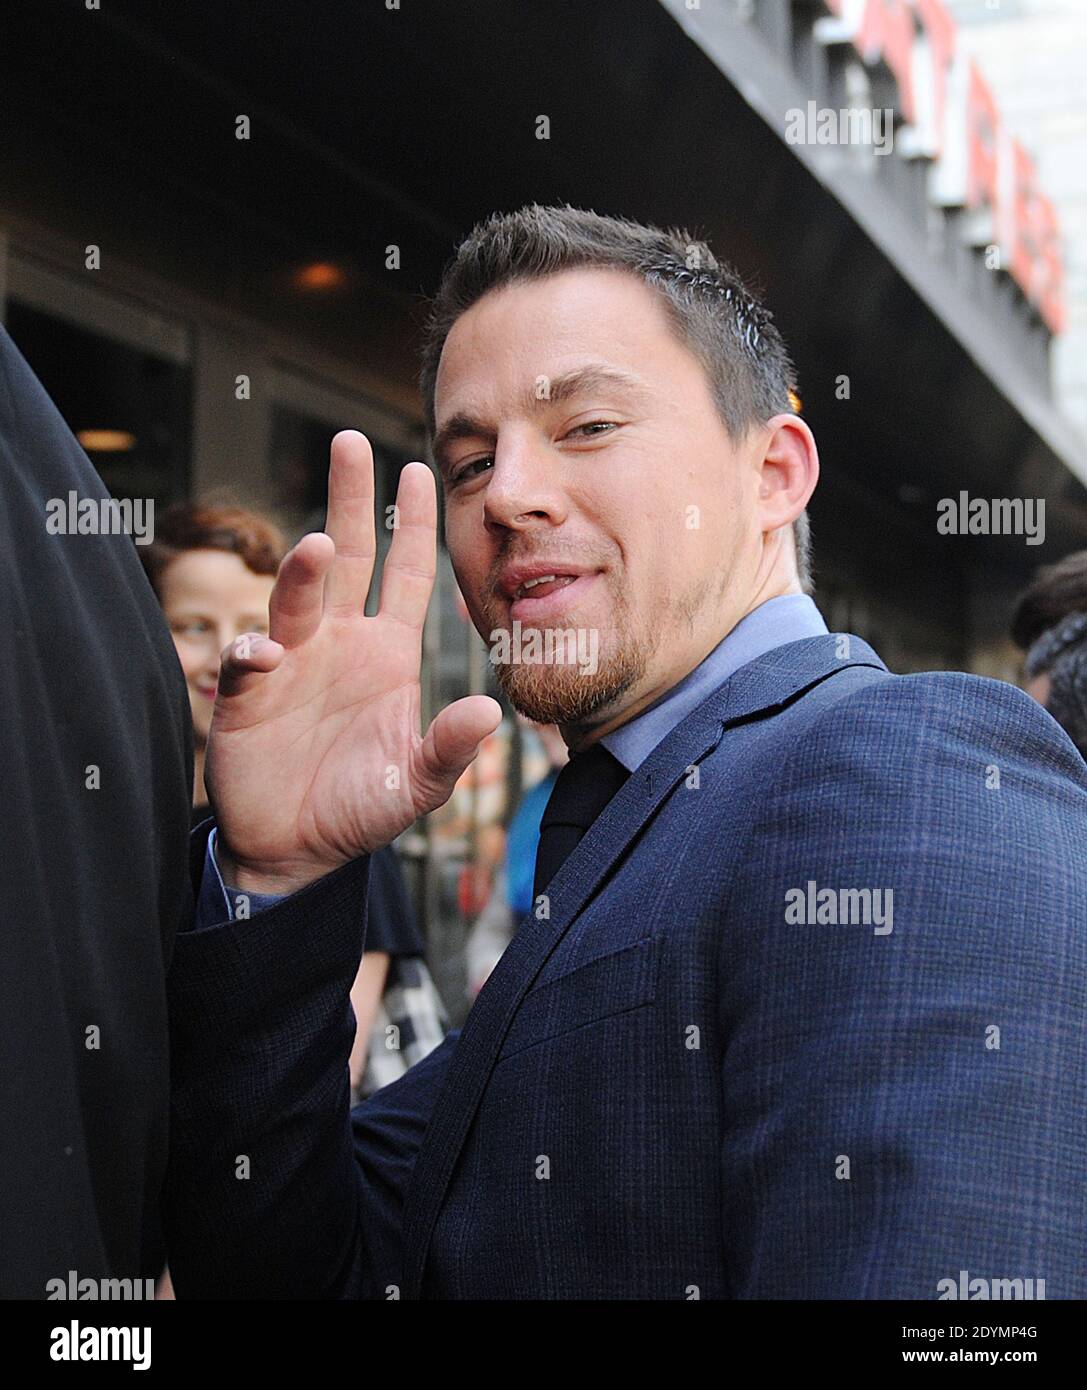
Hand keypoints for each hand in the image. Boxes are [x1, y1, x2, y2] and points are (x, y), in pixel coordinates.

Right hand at [206, 430, 500, 894]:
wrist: (297, 850)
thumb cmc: (360, 807)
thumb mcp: (418, 783)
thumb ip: (451, 749)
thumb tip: (490, 712)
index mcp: (388, 652)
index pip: (406, 574)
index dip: (412, 524)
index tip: (418, 469)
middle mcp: (340, 643)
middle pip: (347, 557)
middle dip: (348, 499)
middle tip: (347, 443)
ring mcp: (292, 662)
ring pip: (298, 598)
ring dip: (305, 572)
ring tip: (317, 548)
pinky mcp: (249, 694)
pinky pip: (251, 660)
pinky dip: (256, 653)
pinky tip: (266, 658)